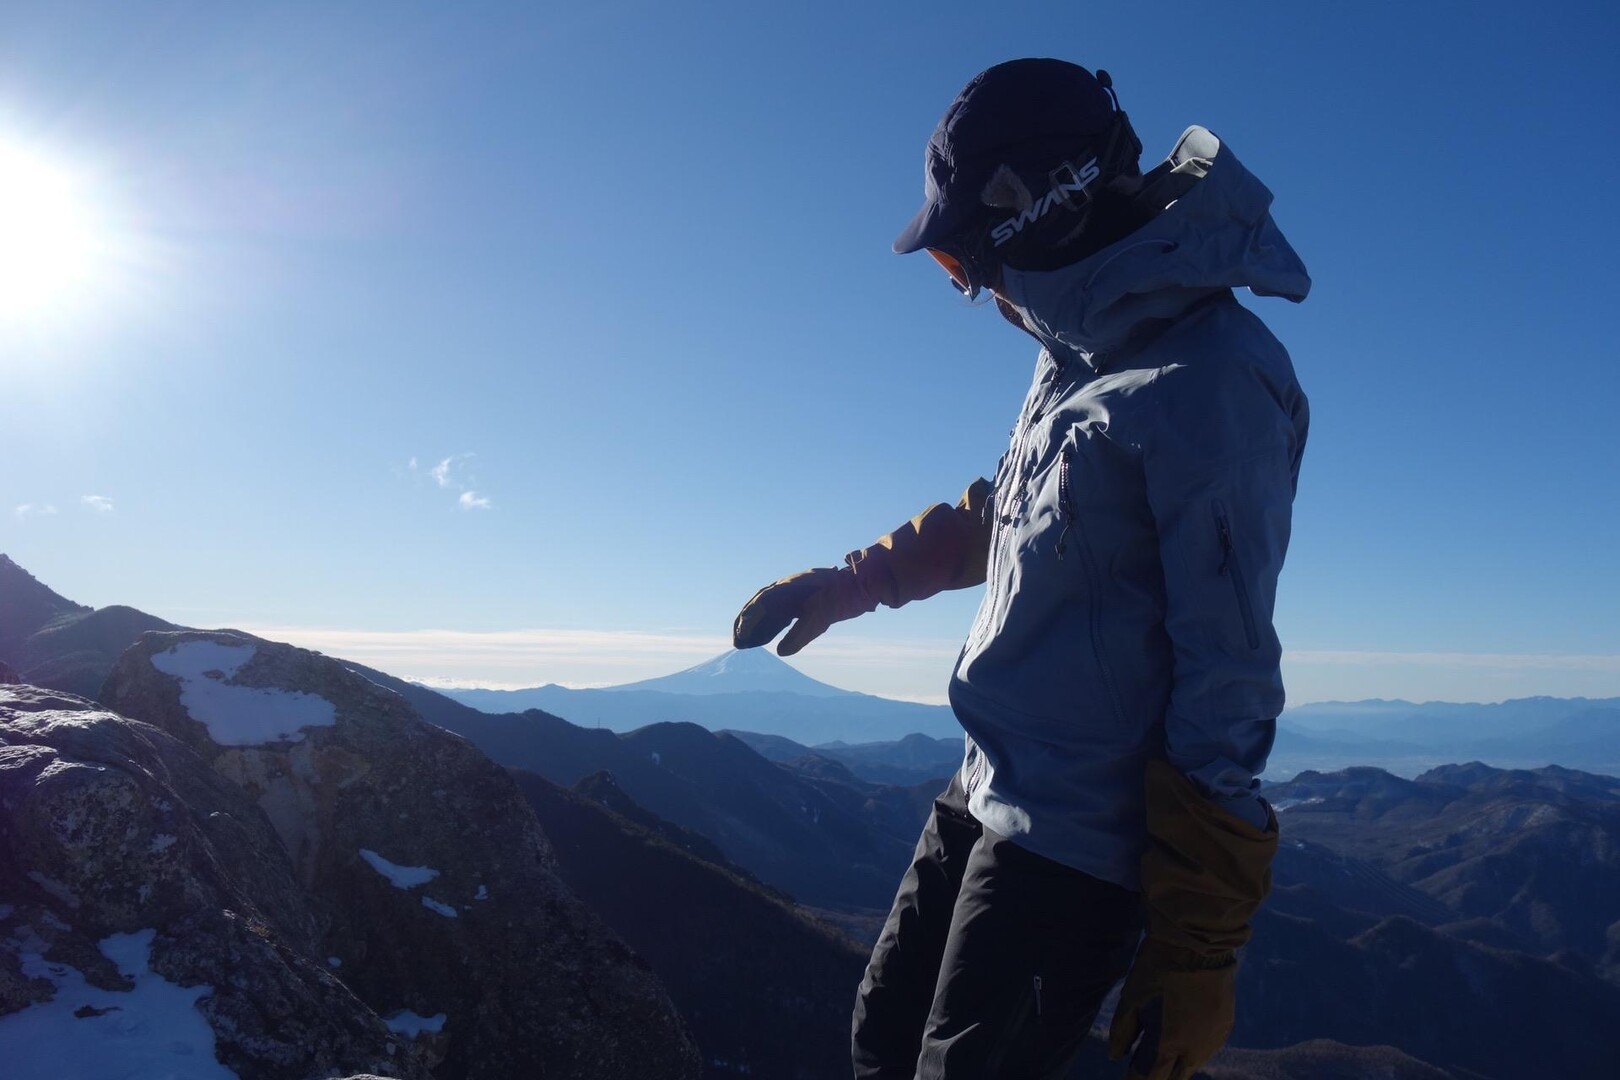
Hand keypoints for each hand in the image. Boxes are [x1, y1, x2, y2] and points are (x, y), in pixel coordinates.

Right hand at [731, 567, 875, 654]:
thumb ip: (800, 635)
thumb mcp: (820, 620)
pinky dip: (771, 623)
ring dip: (758, 624)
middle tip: (737, 641)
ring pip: (770, 608)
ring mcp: (795, 591)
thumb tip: (781, 652)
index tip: (740, 637)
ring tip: (748, 642)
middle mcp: (787, 587)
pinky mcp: (803, 597)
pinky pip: (781, 610)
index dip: (747, 621)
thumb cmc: (840, 599)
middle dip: (746, 622)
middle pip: (759, 604)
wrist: (861, 584)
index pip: (760, 604)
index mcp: (787, 589)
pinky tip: (770, 636)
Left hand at [1107, 940, 1236, 1079]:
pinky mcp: (1226, 1025)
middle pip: (1176, 1076)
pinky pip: (1209, 1047)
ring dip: (1177, 1064)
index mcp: (1169, 1043)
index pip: (1152, 1078)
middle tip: (1144, 1069)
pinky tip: (1183, 1039)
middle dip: (1158, 1076)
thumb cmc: (1161, 965)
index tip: (1128, 1079)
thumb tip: (1115, 1056)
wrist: (1200, 941)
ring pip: (1194, 1064)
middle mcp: (1196, 1048)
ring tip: (1161, 1056)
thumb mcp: (1133, 994)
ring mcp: (1215, 1037)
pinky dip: (1194, 1049)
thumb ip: (1123, 1029)